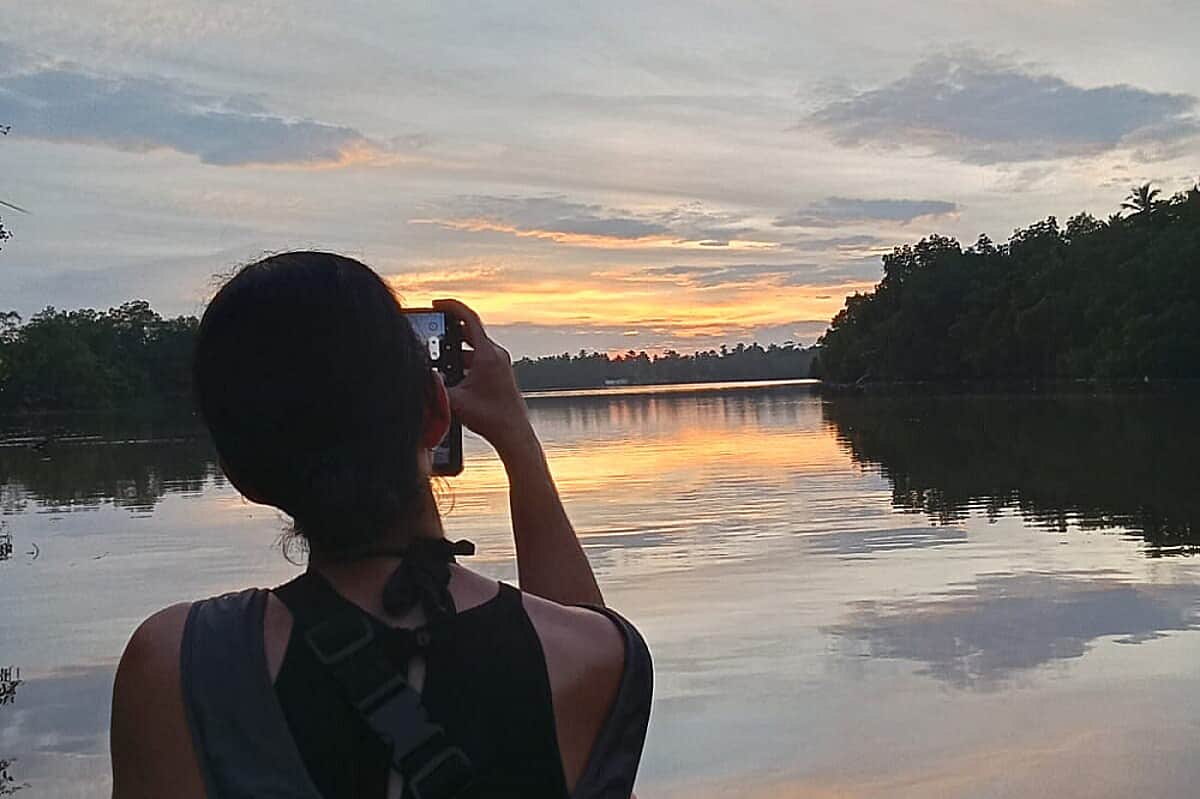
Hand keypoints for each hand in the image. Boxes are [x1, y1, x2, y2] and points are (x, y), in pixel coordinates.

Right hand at [433, 299, 535, 457]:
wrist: (513, 434)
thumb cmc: (491, 418)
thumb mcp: (454, 401)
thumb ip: (433, 387)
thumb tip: (416, 377)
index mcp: (488, 354)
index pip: (468, 318)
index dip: (450, 307)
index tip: (436, 304)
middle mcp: (496, 355)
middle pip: (469, 333)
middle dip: (447, 333)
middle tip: (431, 332)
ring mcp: (500, 364)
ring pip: (473, 348)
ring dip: (455, 351)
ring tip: (438, 360)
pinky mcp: (500, 375)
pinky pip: (479, 360)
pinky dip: (464, 363)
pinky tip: (451, 377)